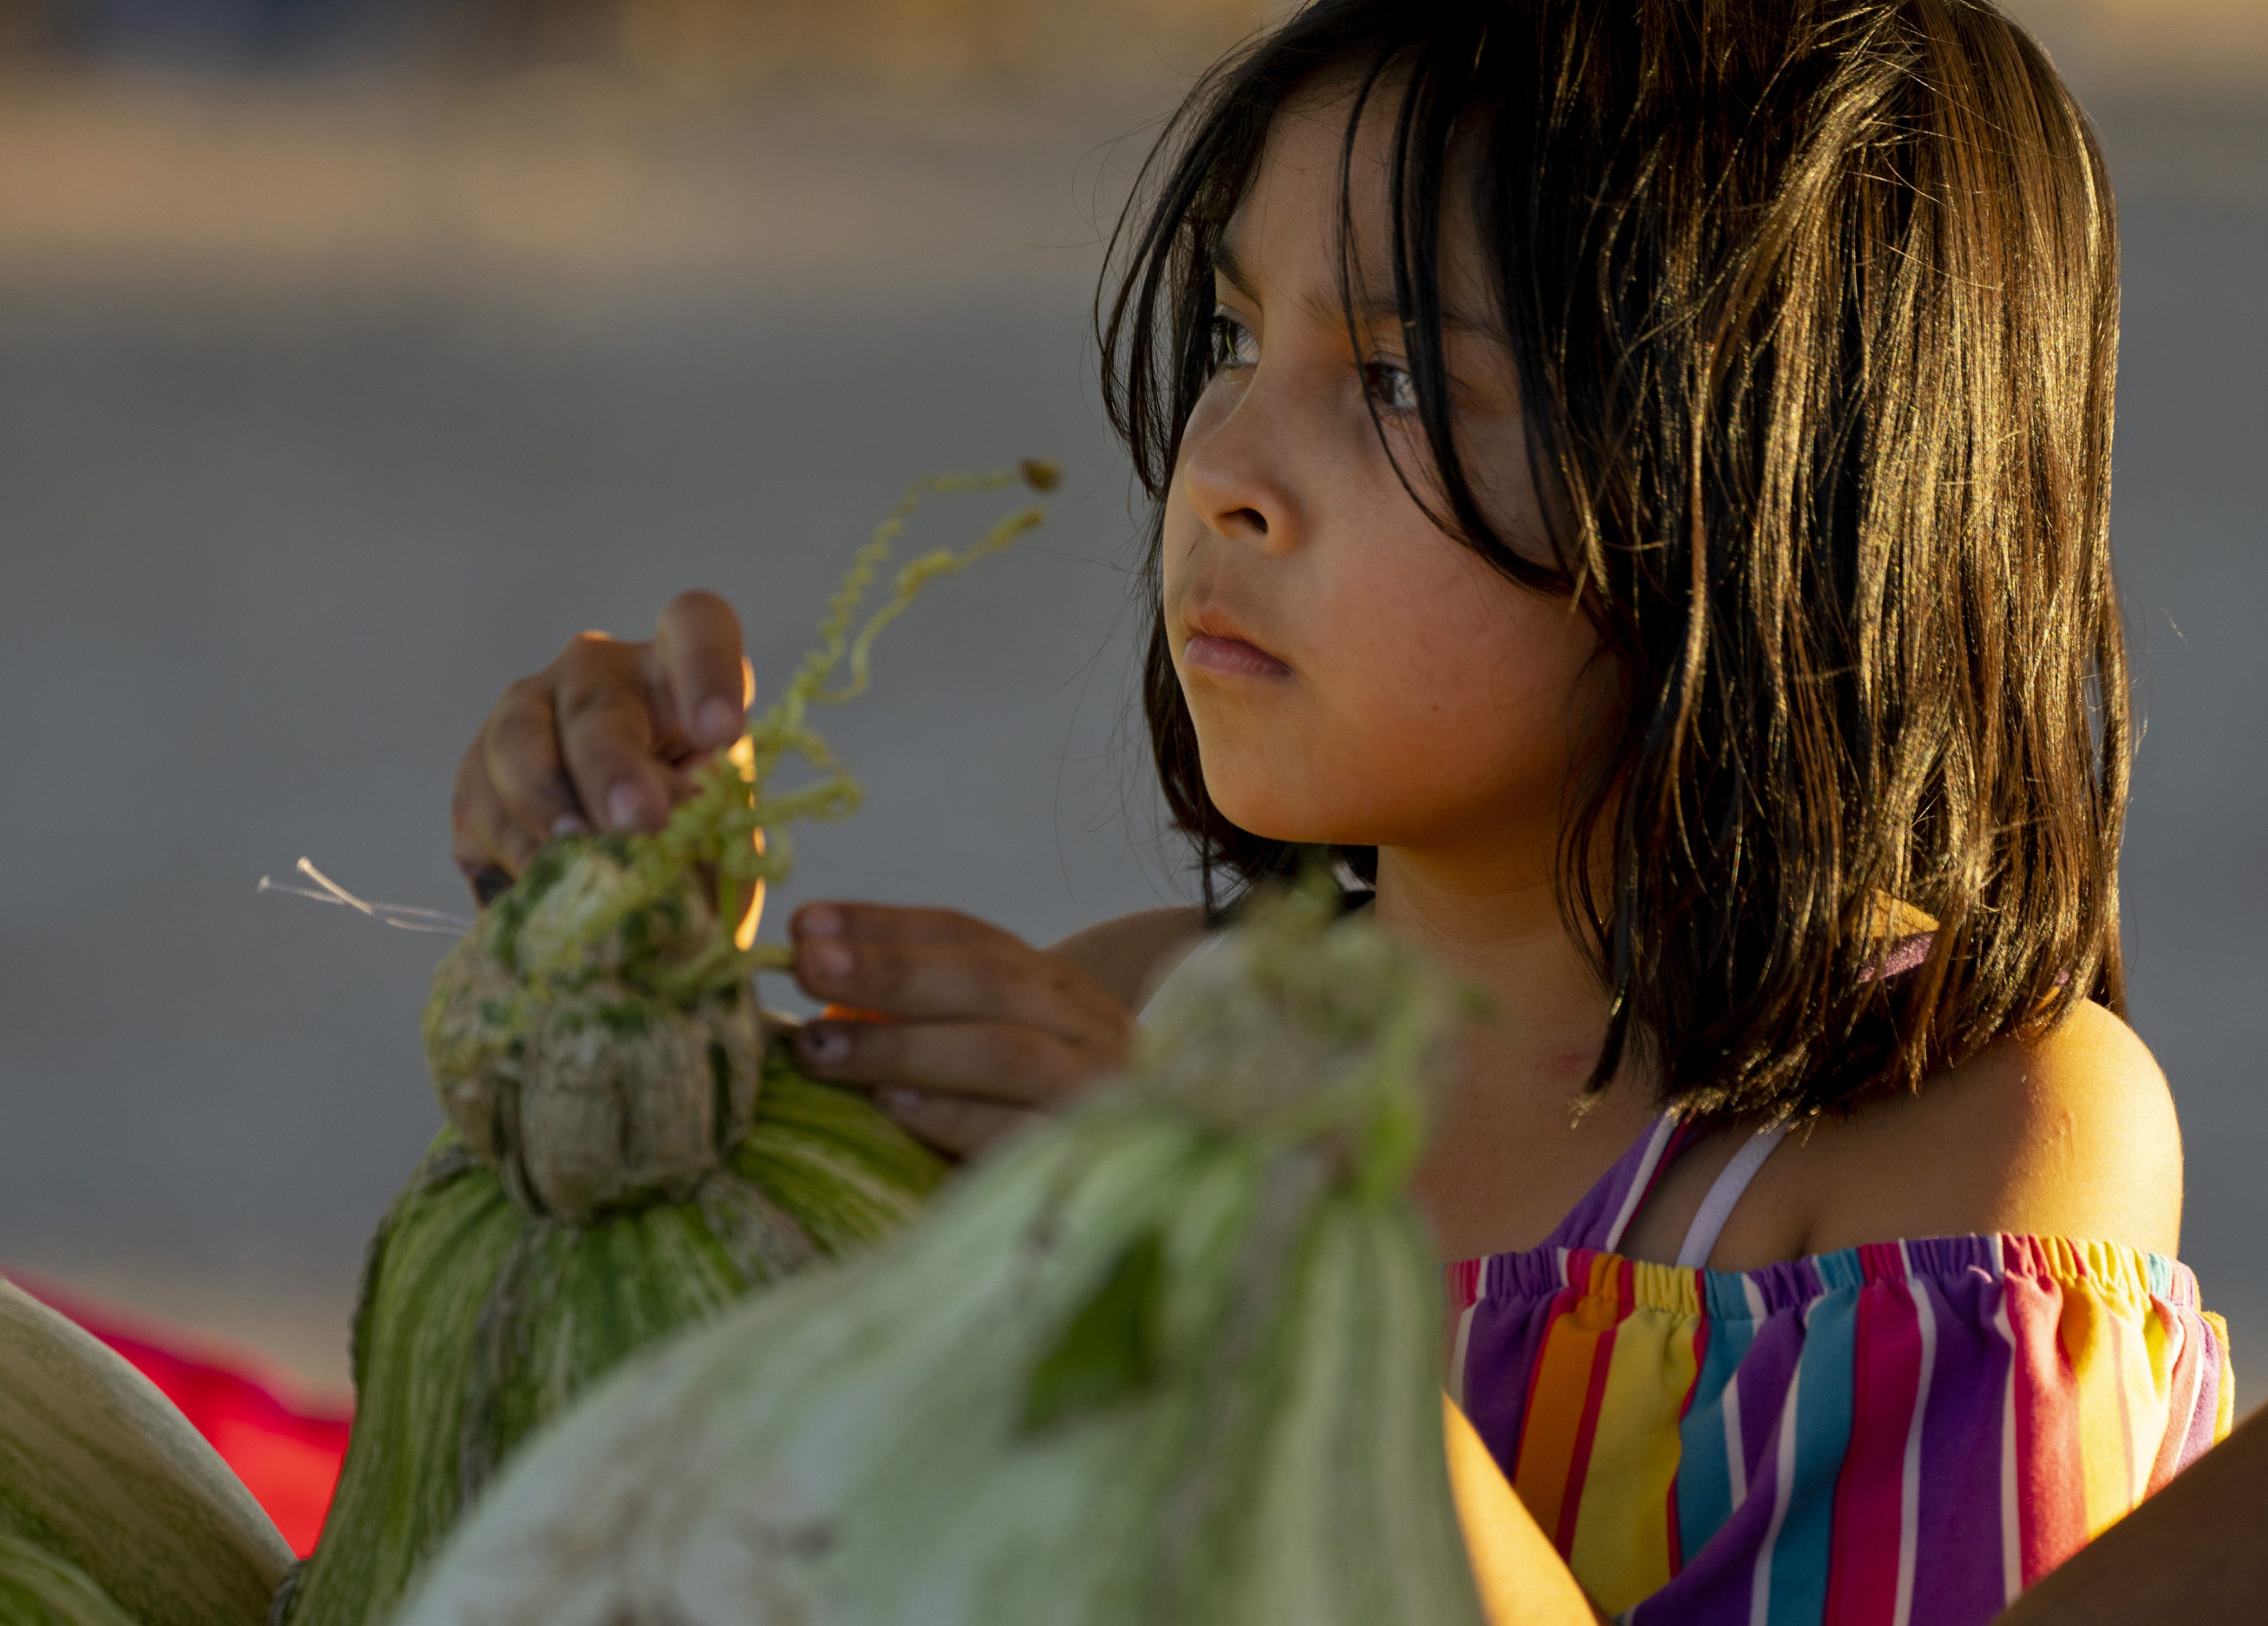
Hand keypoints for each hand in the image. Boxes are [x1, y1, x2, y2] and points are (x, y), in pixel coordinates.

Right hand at [452, 591, 749, 897]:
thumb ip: (701, 824)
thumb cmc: (691, 839)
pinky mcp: (477, 770)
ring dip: (547, 808)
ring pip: (518, 743)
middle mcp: (597, 673)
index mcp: (676, 670)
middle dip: (612, 766)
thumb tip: (659, 835)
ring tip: (577, 860)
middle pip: (596, 701)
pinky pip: (479, 801)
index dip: (708, 670)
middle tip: (639, 820)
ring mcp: (527, 712)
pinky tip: (541, 883)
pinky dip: (510, 849)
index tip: (722, 733)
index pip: (696, 625)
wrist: (624, 886)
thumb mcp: (717, 828)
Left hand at [787, 902, 1135, 1158]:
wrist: (1143, 1187)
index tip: (807, 924)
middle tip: (805, 966)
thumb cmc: (1030, 1124)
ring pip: (1004, 1051)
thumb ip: (927, 1023)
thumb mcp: (990, 1052)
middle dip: (889, 971)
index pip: (969, 938)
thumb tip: (817, 1005)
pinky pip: (1017, 1132)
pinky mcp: (1093, 1158)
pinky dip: (952, 1115)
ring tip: (819, 1045)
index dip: (887, 925)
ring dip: (903, 1044)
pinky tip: (892, 1105)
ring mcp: (1098, 1090)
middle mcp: (1086, 1026)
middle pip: (989, 982)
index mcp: (1054, 988)